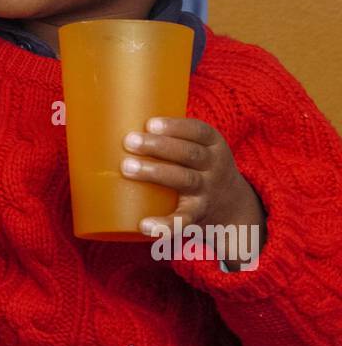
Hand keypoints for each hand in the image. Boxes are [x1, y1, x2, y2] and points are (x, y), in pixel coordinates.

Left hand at [120, 117, 266, 261]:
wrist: (232, 207)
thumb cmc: (199, 167)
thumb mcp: (198, 148)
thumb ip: (168, 137)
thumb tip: (113, 121)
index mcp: (213, 145)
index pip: (199, 131)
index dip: (175, 126)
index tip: (150, 123)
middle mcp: (214, 167)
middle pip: (189, 154)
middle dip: (160, 146)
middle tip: (129, 141)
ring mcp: (207, 192)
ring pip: (185, 180)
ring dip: (156, 173)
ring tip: (127, 167)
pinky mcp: (198, 216)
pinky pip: (183, 220)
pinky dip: (165, 225)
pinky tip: (144, 224)